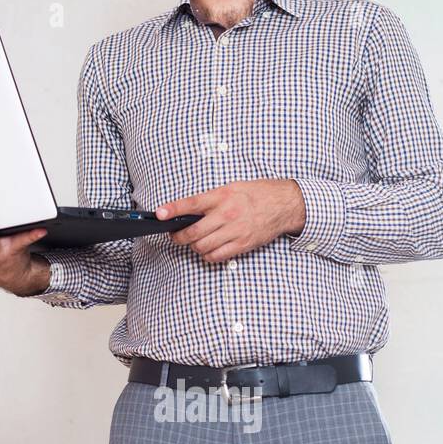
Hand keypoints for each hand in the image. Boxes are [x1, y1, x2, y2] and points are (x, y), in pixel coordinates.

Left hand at [156, 179, 305, 262]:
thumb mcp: (232, 188)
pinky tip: (208, 250)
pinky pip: (217, 256)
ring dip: (194, 247)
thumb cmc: (256, 194)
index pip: (191, 203)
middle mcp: (227, 214)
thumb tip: (188, 211)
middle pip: (193, 232)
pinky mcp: (242, 244)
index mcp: (222, 196)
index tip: (159, 214)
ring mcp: (235, 231)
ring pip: (202, 247)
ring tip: (194, 242)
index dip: (172, 209)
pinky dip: (208, 256)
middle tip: (175, 236)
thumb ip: (211, 199)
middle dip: (179, 237)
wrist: (283, 204)